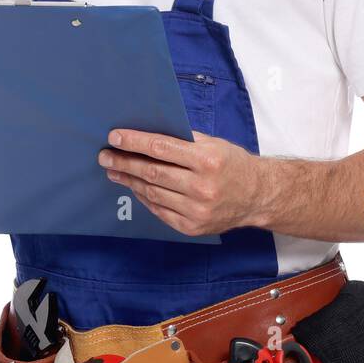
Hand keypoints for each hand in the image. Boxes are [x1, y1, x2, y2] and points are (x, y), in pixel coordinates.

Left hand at [97, 127, 265, 236]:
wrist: (257, 197)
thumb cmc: (232, 164)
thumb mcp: (213, 144)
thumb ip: (182, 140)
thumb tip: (146, 135)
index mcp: (207, 160)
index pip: (161, 147)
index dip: (135, 142)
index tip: (115, 137)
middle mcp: (202, 187)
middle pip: (152, 172)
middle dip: (124, 162)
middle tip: (106, 155)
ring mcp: (196, 210)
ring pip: (152, 192)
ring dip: (129, 180)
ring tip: (115, 170)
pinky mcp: (192, 227)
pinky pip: (159, 210)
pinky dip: (144, 197)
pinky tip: (134, 186)